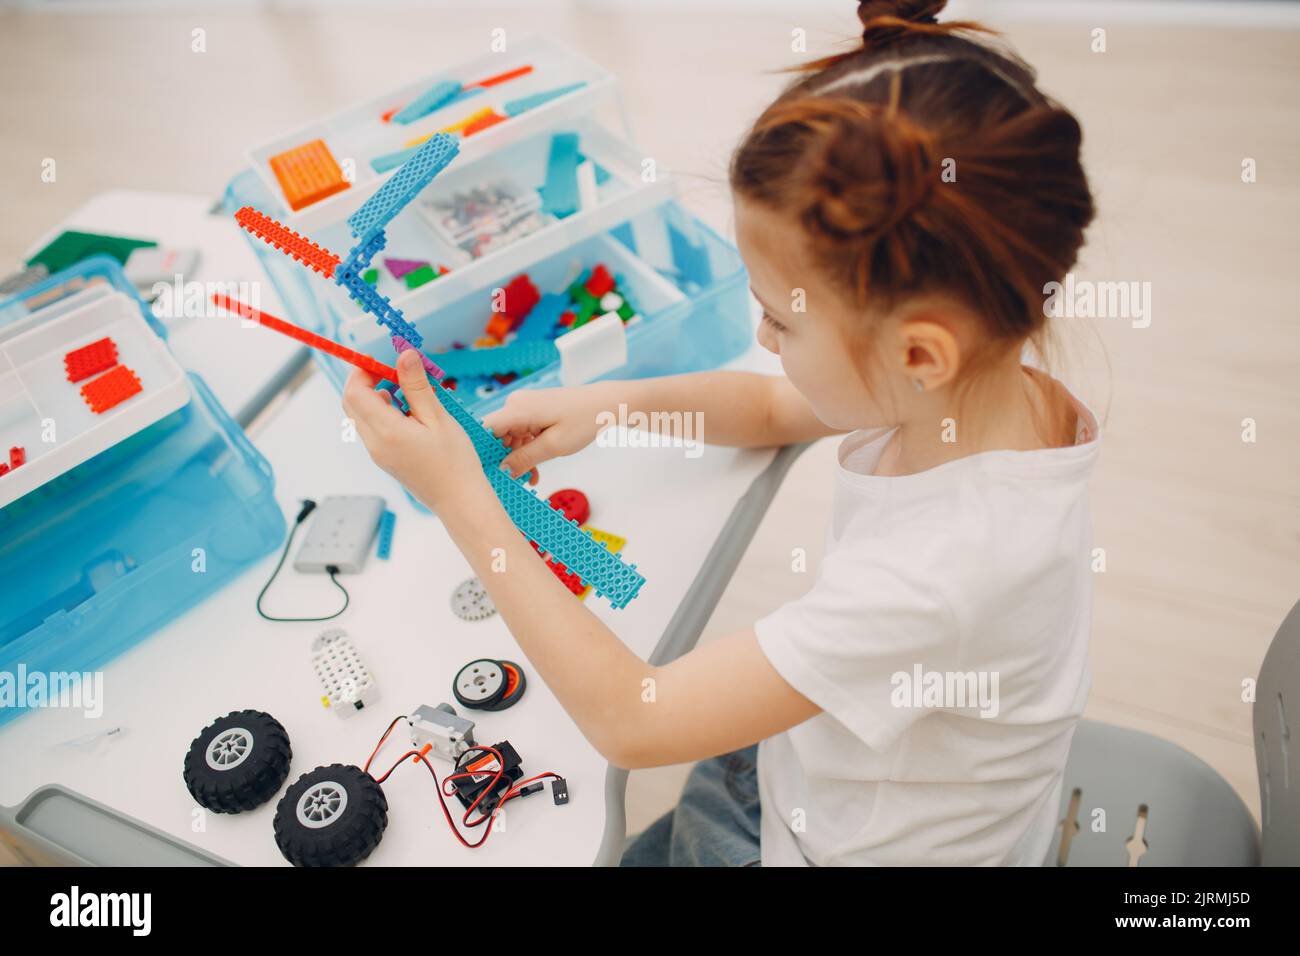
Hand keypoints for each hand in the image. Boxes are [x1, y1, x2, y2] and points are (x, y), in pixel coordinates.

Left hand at [342, 349, 493, 513]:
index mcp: (386, 431)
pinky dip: (383, 412)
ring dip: (376, 396)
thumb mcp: (438, 418)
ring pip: (361, 415)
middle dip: (366, 380)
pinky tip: (409, 411)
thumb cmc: (454, 461)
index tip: (380, 358)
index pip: (355, 392)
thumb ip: (417, 386)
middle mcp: (374, 443)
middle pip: (352, 402)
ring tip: (407, 391)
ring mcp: (377, 453)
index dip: (362, 370)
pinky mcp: (384, 458)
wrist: (459, 500)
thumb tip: (404, 356)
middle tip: (393, 370)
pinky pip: (372, 428)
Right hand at [483, 381, 618, 479]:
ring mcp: (524, 406)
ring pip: (509, 437)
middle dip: (504, 460)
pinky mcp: (532, 411)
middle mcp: (515, 404)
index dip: (481, 452)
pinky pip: (521, 433)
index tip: (486, 473)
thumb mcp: (554, 446)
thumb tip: (502, 471)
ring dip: (517, 458)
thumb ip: (524, 459)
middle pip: (496, 435)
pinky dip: (526, 450)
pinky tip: (534, 468)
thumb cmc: (584, 420)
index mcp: (517, 409)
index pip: (484, 430)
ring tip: (530, 479)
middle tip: (514, 483)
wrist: (605, 405)